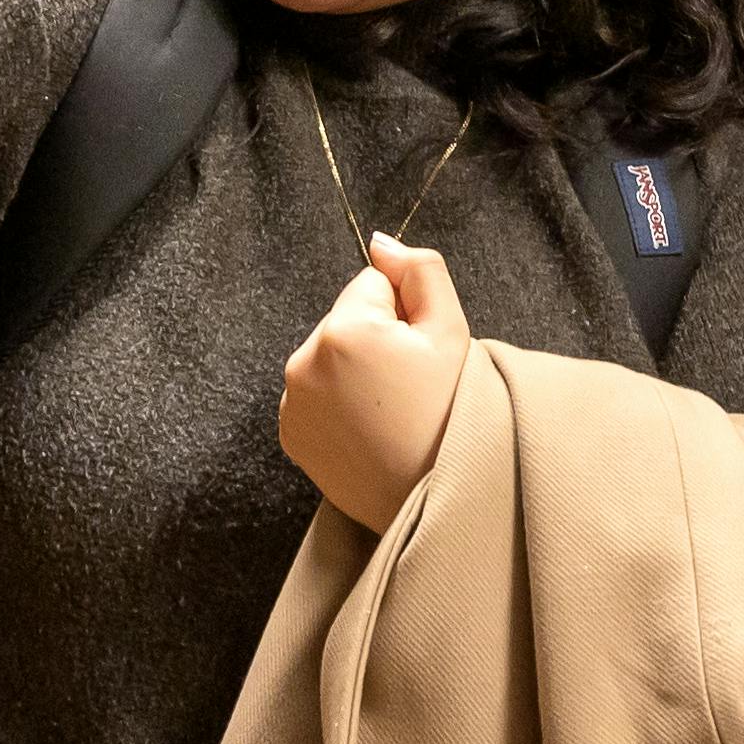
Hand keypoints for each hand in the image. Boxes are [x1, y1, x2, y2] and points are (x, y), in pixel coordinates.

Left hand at [277, 234, 472, 532]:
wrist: (435, 500)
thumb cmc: (452, 415)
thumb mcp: (452, 332)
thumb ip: (419, 270)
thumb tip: (379, 243)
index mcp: (343, 330)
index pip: (372, 285)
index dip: (405, 315)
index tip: (419, 357)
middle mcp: (303, 362)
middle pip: (347, 322)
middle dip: (376, 343)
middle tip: (409, 390)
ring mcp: (292, 402)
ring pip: (331, 358)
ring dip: (356, 374)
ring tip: (391, 414)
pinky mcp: (291, 434)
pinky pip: (317, 395)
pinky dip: (339, 406)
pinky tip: (370, 432)